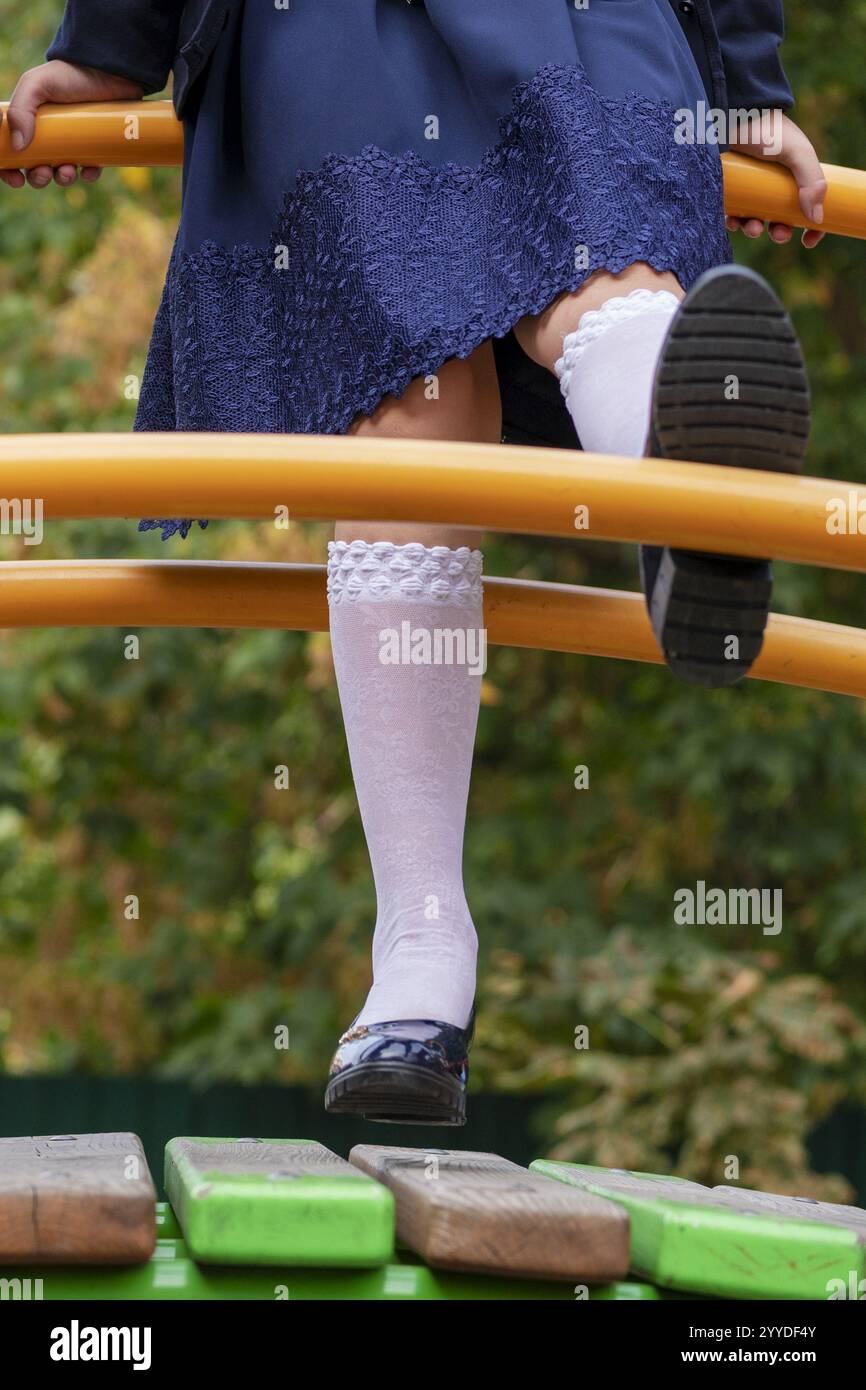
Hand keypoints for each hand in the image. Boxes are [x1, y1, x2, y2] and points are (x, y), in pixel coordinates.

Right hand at [1, 60, 143, 189]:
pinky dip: (87, 175)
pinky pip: (89, 171)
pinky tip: (89, 170)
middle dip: (38, 178)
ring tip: (67, 171)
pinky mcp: (95, 147)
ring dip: (61, 179)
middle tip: (43, 173)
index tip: (15, 177)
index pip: (12, 150)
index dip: (9, 168)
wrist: (111, 72)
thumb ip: (22, 108)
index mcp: (29, 121)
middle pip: (36, 168)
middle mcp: (48, 134)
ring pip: (62, 174)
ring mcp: (73, 143)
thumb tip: (18, 146)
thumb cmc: (71, 75)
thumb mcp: (38, 84)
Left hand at [726, 111, 826, 249]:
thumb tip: (817, 218)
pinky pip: (730, 213)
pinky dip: (732, 222)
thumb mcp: (796, 152)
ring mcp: (749, 186)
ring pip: (753, 219)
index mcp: (794, 174)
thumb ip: (811, 181)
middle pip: (779, 218)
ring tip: (751, 227)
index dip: (812, 227)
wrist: (729, 112)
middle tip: (777, 232)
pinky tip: (732, 221)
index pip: (809, 205)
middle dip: (780, 231)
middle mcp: (772, 182)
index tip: (807, 241)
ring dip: (754, 230)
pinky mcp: (726, 188)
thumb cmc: (765, 128)